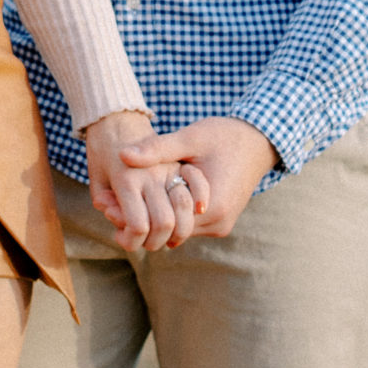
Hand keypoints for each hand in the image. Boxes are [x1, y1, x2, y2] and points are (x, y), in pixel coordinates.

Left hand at [119, 117, 277, 238]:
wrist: (259, 141)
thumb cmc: (225, 136)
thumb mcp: (190, 137)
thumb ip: (157, 149)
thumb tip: (122, 155)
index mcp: (211, 206)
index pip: (162, 223)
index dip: (133, 214)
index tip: (108, 202)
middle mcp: (217, 222)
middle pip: (167, 231)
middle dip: (141, 218)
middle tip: (109, 202)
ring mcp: (220, 225)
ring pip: (177, 230)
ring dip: (156, 216)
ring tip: (128, 198)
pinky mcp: (220, 221)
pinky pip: (188, 224)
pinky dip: (170, 213)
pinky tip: (152, 196)